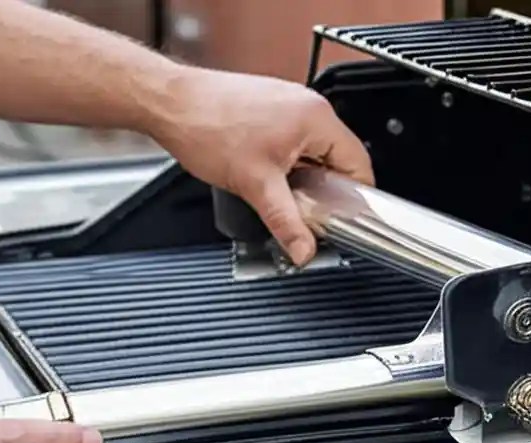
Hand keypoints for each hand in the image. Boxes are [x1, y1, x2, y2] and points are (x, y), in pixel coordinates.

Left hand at [148, 66, 374, 265]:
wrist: (171, 103)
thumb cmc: (207, 127)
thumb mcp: (255, 186)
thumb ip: (286, 222)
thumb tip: (305, 250)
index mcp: (317, 118)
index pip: (359, 165)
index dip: (352, 198)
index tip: (339, 218)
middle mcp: (308, 105)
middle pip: (336, 159)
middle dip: (321, 188)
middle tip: (298, 208)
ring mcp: (289, 103)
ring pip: (312, 152)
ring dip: (299, 176)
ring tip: (272, 187)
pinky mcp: (271, 107)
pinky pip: (292, 142)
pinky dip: (283, 162)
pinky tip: (260, 172)